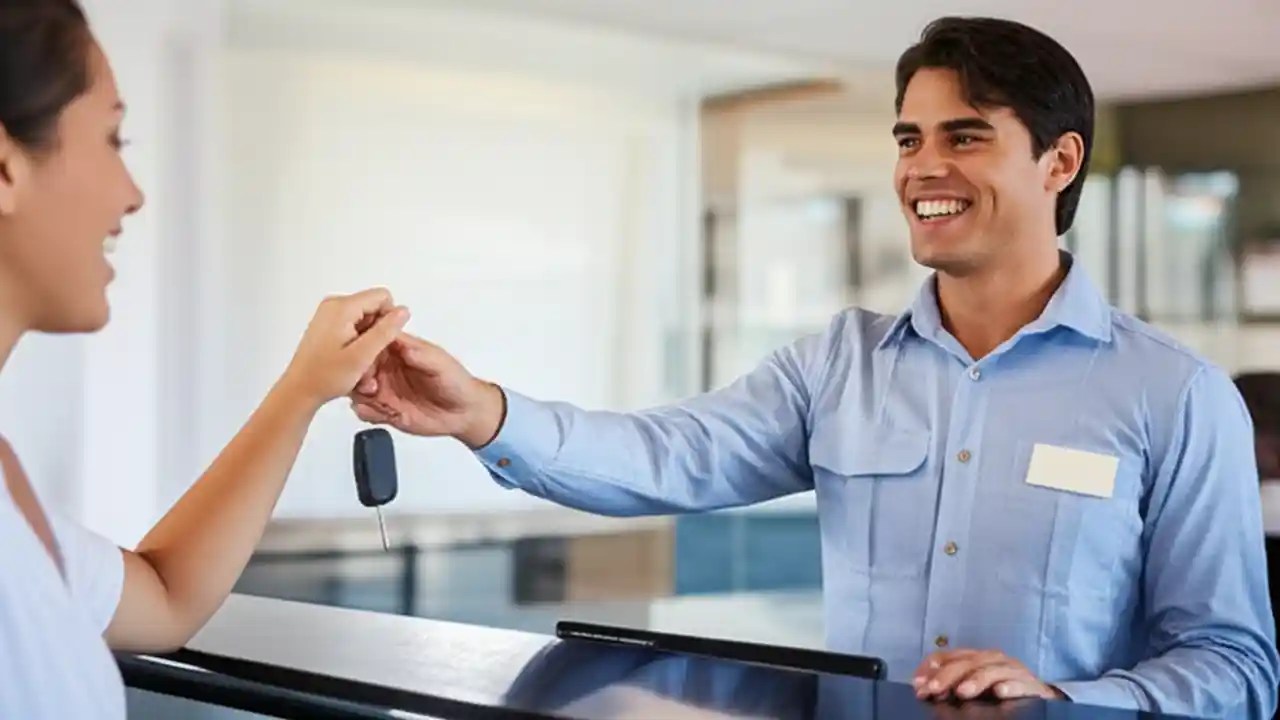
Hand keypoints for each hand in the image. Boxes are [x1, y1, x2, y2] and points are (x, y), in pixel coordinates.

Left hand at [278, 288, 410, 409]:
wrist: (299, 390)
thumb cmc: (324, 376)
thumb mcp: (362, 355)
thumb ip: (385, 331)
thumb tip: (403, 311)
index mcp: (341, 307)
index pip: (382, 297)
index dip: (389, 320)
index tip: (379, 342)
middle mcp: (334, 305)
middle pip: (374, 308)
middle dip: (377, 333)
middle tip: (367, 358)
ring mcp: (329, 314)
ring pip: (366, 320)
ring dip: (368, 341)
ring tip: (358, 362)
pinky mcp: (328, 324)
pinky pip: (355, 326)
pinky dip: (358, 343)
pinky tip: (351, 360)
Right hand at [350, 332, 504, 446]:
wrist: (463, 412)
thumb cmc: (455, 382)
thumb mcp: (441, 364)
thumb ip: (421, 355)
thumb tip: (401, 343)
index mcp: (397, 349)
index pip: (371, 341)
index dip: (363, 347)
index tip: (364, 356)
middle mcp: (386, 368)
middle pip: (356, 366)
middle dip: (358, 374)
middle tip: (370, 384)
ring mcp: (383, 389)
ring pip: (355, 388)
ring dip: (359, 394)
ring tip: (375, 397)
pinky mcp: (383, 410)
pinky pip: (363, 410)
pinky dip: (366, 412)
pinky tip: (381, 413)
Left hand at [913, 649, 1063, 702]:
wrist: (1041, 695)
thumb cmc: (1001, 688)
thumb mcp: (974, 684)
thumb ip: (952, 684)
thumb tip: (924, 688)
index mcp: (976, 657)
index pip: (948, 656)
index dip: (931, 668)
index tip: (917, 683)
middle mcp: (993, 659)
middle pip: (967, 662)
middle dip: (947, 675)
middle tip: (933, 689)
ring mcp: (1013, 670)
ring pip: (991, 671)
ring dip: (975, 681)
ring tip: (961, 692)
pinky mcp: (1032, 684)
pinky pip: (1020, 684)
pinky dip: (1010, 687)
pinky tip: (999, 693)